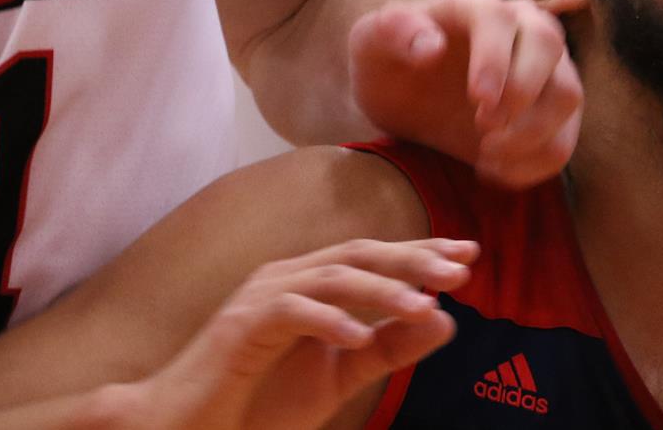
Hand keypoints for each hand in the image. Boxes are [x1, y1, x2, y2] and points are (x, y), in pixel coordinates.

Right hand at [132, 238, 476, 429]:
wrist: (192, 422)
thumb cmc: (259, 399)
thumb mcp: (340, 376)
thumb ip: (388, 348)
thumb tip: (446, 319)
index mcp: (307, 283)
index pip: (370, 256)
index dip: (420, 250)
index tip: (470, 253)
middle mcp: (284, 277)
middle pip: (355, 254)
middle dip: (410, 258)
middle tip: (460, 269)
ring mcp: (260, 297)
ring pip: (328, 277)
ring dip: (379, 289)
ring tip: (422, 305)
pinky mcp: (240, 326)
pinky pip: (288, 312)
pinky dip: (327, 321)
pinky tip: (359, 338)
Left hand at [348, 0, 581, 187]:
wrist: (402, 97)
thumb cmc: (385, 63)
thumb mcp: (369, 45)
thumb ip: (391, 32)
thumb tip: (432, 46)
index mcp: (473, 3)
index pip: (499, 19)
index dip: (496, 59)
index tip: (479, 101)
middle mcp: (520, 24)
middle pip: (549, 46)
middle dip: (521, 94)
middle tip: (484, 129)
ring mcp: (544, 66)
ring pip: (568, 94)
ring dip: (533, 134)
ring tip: (486, 155)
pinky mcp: (550, 109)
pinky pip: (564, 138)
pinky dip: (535, 163)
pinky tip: (493, 170)